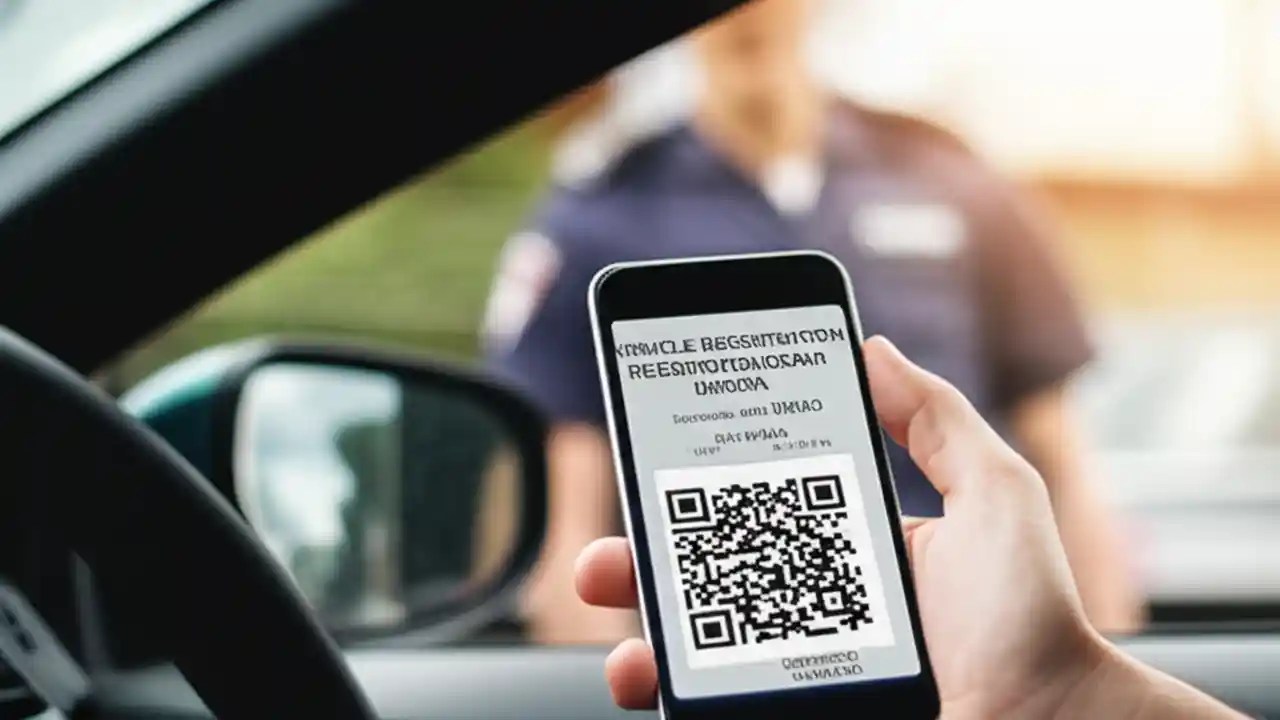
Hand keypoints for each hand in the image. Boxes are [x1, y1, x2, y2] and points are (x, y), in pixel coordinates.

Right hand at [575, 336, 1104, 715]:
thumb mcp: (994, 495)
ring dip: (639, 625)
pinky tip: (647, 672)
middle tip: (604, 553)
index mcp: (854, 546)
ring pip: (697, 641)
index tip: (654, 461)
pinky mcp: (790, 708)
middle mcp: (819, 604)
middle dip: (641, 557)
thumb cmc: (1035, 620)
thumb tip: (872, 346)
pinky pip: (714, 697)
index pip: (758, 507)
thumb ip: (936, 419)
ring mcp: (802, 664)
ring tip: (615, 617)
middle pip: (709, 573)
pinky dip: (667, 688)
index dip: (699, 487)